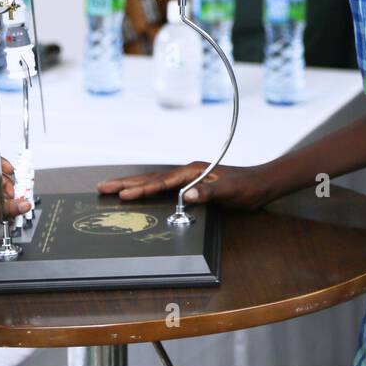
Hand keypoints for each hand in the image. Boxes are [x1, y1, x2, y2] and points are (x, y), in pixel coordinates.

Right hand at [98, 162, 271, 209]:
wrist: (262, 184)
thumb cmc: (249, 187)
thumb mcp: (232, 191)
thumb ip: (210, 192)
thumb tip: (187, 195)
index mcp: (193, 170)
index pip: (161, 182)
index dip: (141, 190)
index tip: (123, 195)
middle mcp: (187, 172)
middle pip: (151, 178)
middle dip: (126, 183)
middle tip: (102, 187)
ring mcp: (188, 177)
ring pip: (154, 181)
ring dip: (133, 184)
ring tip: (112, 188)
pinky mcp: (191, 184)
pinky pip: (162, 187)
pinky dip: (147, 189)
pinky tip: (140, 192)